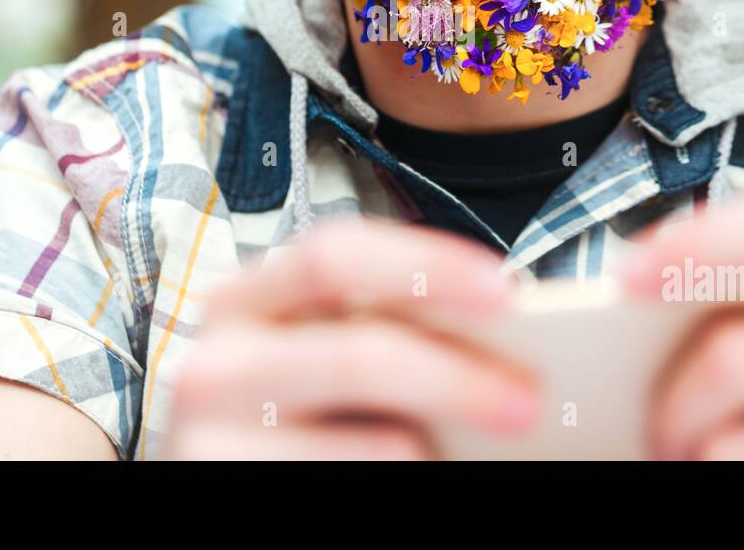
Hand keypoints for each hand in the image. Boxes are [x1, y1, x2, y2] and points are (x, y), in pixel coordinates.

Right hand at [164, 218, 537, 458]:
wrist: (229, 478)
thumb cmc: (299, 416)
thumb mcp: (327, 356)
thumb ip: (385, 332)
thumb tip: (504, 346)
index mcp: (246, 298)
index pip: (335, 255)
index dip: (425, 265)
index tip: (508, 292)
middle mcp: (218, 362)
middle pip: (360, 353)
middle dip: (458, 375)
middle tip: (531, 400)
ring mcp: (211, 438)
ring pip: (378, 442)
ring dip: (447, 448)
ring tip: (510, 444)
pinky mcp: (226, 487)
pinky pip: (349, 486)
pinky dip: (413, 481)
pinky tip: (436, 468)